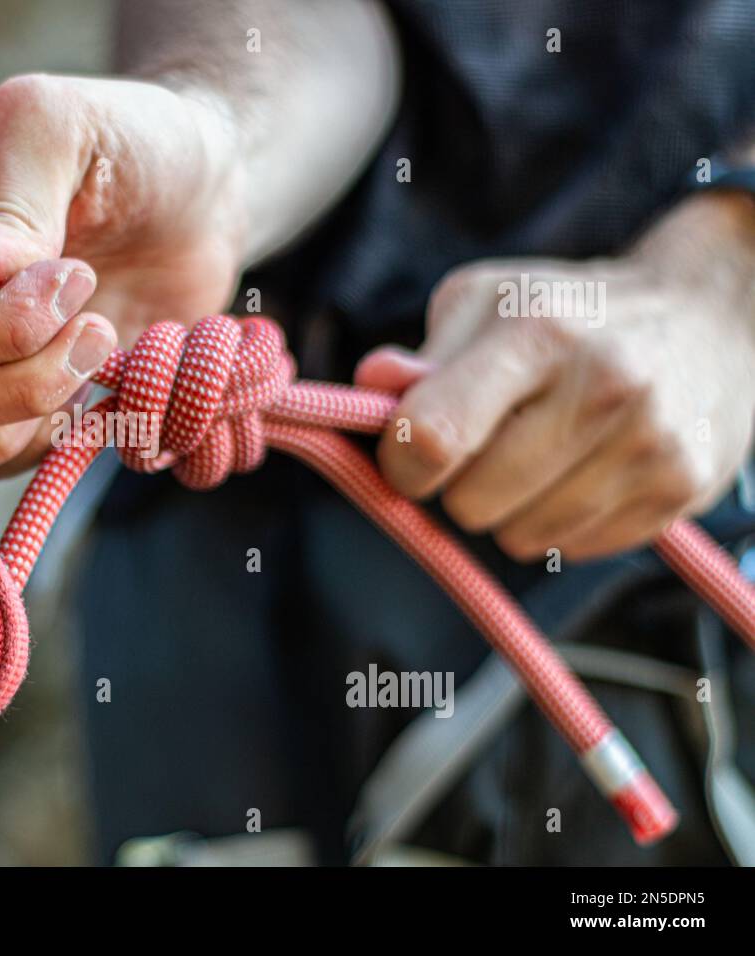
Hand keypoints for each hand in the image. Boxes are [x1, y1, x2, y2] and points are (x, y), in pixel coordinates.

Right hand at [0, 74, 247, 478]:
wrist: (196, 202)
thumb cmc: (127, 145)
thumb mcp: (68, 127)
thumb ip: (11, 196)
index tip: (73, 275)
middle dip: (21, 363)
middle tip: (96, 311)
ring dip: (33, 405)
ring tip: (101, 343)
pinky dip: (48, 440)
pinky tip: (94, 383)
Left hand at [356, 193, 754, 562]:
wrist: (709, 316)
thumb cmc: (569, 311)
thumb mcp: (486, 302)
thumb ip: (421, 356)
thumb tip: (372, 389)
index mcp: (538, 331)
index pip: (431, 436)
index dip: (398, 461)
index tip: (405, 452)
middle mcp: (604, 386)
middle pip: (472, 502)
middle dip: (460, 482)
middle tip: (488, 442)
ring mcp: (651, 443)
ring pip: (520, 538)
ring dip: (512, 508)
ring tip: (543, 450)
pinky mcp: (683, 489)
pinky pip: (575, 549)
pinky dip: (563, 521)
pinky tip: (584, 468)